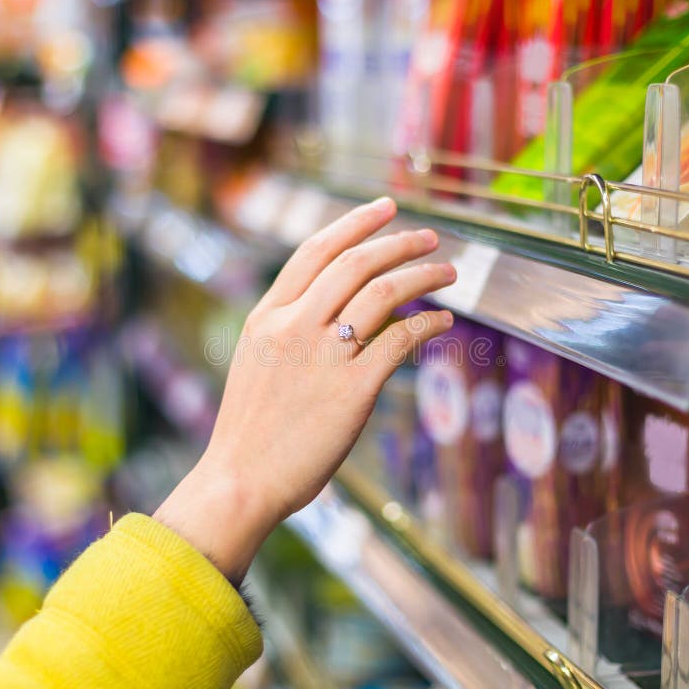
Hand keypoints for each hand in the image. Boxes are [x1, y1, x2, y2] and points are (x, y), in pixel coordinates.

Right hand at [154, 197, 455, 583]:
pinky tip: (443, 322)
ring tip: (447, 274)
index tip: (386, 208)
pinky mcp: (352, 389)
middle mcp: (294, 325)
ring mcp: (323, 355)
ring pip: (383, 292)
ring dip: (422, 276)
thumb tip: (335, 305)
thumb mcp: (258, 361)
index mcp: (268, 316)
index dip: (355, 223)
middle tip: (430, 237)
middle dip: (399, 242)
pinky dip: (428, 323)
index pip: (316, 250)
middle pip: (356, 263)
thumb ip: (289, 327)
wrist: (240, 480)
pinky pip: (400, 340)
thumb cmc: (250, 428)